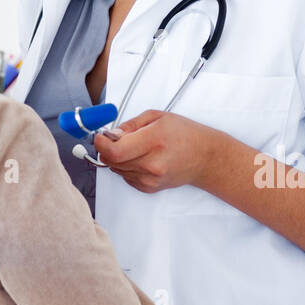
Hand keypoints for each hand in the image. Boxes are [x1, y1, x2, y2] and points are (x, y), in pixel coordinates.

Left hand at [92, 109, 215, 193]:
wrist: (204, 158)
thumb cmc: (184, 135)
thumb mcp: (157, 117)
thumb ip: (130, 125)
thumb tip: (110, 133)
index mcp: (153, 142)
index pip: (114, 151)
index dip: (101, 143)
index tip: (100, 137)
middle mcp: (151, 164)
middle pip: (112, 161)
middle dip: (107, 148)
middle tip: (114, 139)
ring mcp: (150, 179)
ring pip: (117, 169)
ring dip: (118, 158)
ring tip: (135, 147)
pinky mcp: (149, 188)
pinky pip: (126, 177)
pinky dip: (127, 167)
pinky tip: (142, 158)